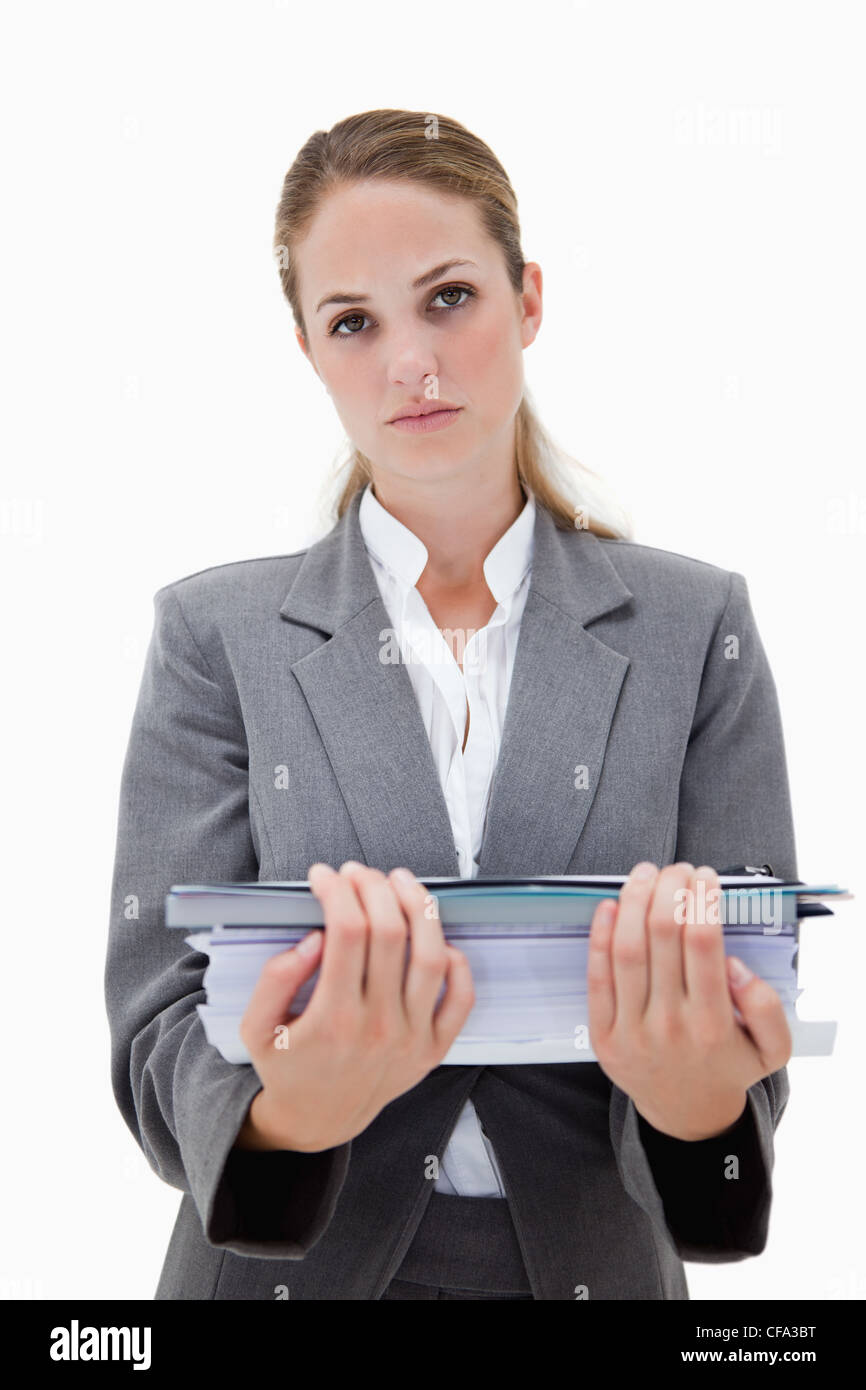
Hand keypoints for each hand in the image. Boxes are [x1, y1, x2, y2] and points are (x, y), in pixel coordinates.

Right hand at [236, 861, 474, 1151]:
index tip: (323, 876)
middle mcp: (379, 1026)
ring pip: (431, 956)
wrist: (319, 1119)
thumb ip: (275, 979)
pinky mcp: (434, 1048)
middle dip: (373, 887)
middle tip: (358, 872)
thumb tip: (314, 938)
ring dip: (419, 907)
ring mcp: (412, 1038)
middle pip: (390, 933)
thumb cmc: (287, 1066)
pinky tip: (433, 936)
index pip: (346, 932)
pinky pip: (460, 997)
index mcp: (333, 1019)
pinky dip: (456, 960)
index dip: (337, 892)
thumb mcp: (257, 1027)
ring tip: (399, 881)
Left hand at [587, 861, 791, 1140]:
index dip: (702, 899)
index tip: (705, 875)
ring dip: (633, 901)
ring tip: (644, 874)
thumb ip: (766, 1005)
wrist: (686, 1116)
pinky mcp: (602, 1035)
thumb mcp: (772, 1048)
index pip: (703, 943)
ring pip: (627, 950)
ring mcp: (632, 1030)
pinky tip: (608, 905)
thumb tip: (732, 963)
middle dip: (669, 889)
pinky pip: (596, 978)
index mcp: (713, 1024)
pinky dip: (598, 937)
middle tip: (676, 868)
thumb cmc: (727, 1067)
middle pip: (663, 936)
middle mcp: (671, 1024)